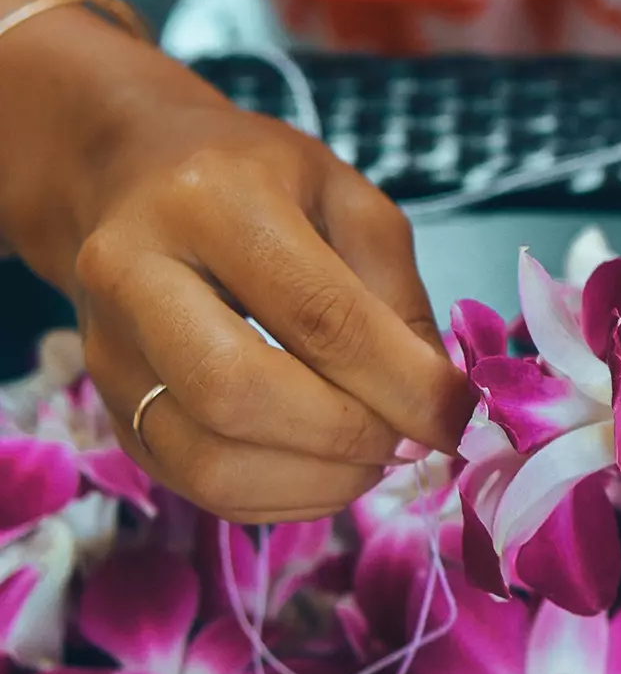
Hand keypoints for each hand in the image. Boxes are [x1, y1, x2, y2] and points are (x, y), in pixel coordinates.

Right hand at [0, 22, 471, 522]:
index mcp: (213, 200)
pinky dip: (282, 498)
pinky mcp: (109, 407)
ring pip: (213, 458)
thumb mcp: (350, 204)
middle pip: (242, 394)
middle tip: (411, 441)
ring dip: (319, 481)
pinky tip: (327, 470)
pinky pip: (197, 485)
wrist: (130, 175)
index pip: (319, 316)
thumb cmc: (259, 183)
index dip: (403, 385)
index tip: (458, 418)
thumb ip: (397, 300)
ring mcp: (108, 347)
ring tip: (374, 457)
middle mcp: (135, 271)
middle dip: (350, 437)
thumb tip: (439, 405)